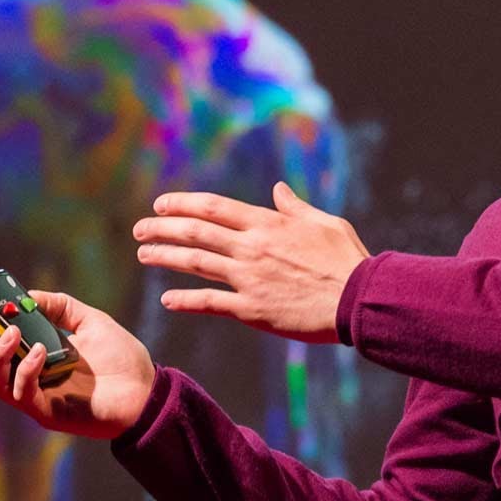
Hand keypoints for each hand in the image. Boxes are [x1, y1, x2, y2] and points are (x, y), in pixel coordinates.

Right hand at [0, 290, 156, 438]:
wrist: (148, 390)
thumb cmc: (121, 359)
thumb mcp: (89, 322)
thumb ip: (60, 307)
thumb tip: (27, 295)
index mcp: (34, 358)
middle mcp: (30, 380)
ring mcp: (37, 399)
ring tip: (11, 332)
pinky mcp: (48, 413)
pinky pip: (23, 394)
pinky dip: (26, 370)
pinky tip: (39, 351)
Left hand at [134, 181, 370, 344]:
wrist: (359, 300)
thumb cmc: (347, 260)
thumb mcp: (325, 223)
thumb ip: (296, 208)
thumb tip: (278, 190)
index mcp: (268, 223)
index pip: (214, 207)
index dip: (183, 204)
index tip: (162, 204)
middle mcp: (252, 247)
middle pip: (196, 232)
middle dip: (162, 228)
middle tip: (140, 229)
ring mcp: (249, 279)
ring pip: (196, 263)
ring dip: (165, 257)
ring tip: (144, 255)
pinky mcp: (253, 310)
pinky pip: (210, 302)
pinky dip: (186, 300)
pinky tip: (168, 300)